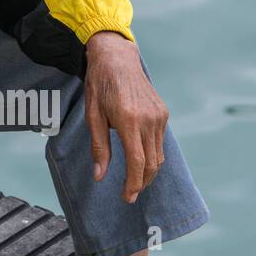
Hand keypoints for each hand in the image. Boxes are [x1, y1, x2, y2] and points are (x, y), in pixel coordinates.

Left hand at [84, 32, 168, 202]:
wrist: (117, 58)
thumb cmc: (100, 86)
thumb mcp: (93, 117)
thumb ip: (99, 148)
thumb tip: (100, 176)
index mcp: (129, 120)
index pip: (137, 162)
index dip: (133, 184)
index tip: (127, 197)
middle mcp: (148, 119)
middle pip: (151, 163)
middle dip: (142, 183)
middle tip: (129, 195)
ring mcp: (159, 116)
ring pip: (158, 155)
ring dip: (148, 171)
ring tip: (134, 181)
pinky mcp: (163, 113)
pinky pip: (160, 142)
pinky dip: (152, 155)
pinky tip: (140, 159)